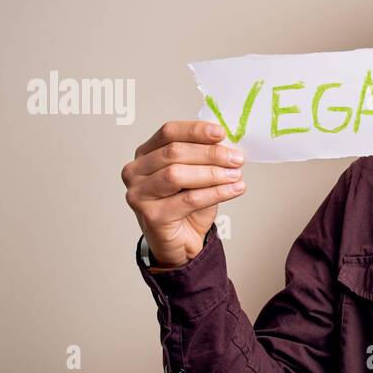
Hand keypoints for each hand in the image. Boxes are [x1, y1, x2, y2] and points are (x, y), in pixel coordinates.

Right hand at [122, 121, 246, 267]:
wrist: (181, 243)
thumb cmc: (187, 207)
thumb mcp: (197, 176)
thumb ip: (206, 159)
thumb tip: (229, 145)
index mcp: (145, 154)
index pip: (168, 133)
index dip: (196, 130)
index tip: (221, 132)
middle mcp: (135, 172)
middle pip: (174, 153)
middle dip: (210, 154)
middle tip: (236, 158)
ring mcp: (139, 194)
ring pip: (177, 175)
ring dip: (212, 173)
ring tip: (236, 174)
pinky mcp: (151, 215)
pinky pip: (188, 200)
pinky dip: (216, 193)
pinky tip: (234, 189)